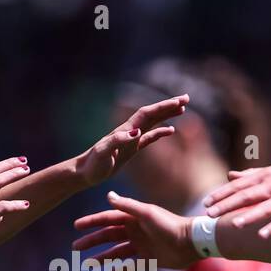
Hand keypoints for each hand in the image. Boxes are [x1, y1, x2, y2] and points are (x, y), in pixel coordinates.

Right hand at [73, 191, 197, 269]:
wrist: (191, 242)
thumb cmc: (170, 225)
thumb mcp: (147, 214)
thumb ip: (128, 206)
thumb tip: (108, 196)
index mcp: (134, 218)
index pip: (108, 219)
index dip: (92, 222)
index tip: (76, 226)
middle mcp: (136, 231)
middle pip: (109, 236)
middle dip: (92, 240)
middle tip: (75, 247)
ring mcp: (142, 245)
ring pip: (117, 252)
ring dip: (102, 257)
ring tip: (87, 264)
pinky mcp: (150, 259)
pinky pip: (131, 266)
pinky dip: (120, 270)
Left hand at [74, 94, 189, 186]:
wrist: (84, 172)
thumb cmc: (93, 164)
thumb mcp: (104, 152)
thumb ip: (118, 140)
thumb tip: (137, 132)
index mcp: (126, 130)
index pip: (148, 114)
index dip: (163, 106)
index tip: (179, 101)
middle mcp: (130, 131)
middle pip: (152, 114)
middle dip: (169, 105)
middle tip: (187, 98)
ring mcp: (131, 139)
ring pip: (153, 123)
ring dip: (167, 115)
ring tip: (183, 109)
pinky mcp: (131, 149)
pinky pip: (149, 137)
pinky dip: (161, 132)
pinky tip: (171, 131)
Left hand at [203, 159, 270, 237]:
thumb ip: (252, 175)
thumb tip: (230, 175)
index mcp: (267, 176)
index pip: (240, 185)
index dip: (222, 194)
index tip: (205, 202)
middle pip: (247, 195)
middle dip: (227, 205)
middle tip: (209, 214)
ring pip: (266, 207)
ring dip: (249, 216)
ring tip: (234, 225)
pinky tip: (263, 235)